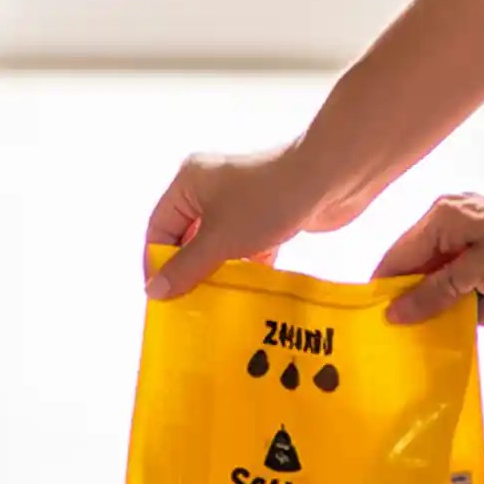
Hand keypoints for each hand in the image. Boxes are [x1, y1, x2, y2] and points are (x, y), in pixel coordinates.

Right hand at [144, 149, 347, 298]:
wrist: (330, 177)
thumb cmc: (265, 203)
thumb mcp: (218, 240)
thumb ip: (185, 268)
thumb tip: (153, 292)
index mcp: (188, 183)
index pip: (159, 228)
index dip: (157, 264)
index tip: (163, 298)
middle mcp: (209, 187)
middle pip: (187, 236)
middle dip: (189, 269)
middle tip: (188, 306)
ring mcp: (240, 198)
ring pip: (218, 242)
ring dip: (219, 270)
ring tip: (216, 304)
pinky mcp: (267, 211)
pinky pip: (245, 243)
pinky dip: (246, 264)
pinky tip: (248, 292)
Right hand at [374, 193, 483, 325]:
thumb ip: (437, 293)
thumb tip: (395, 313)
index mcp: (440, 222)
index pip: (394, 262)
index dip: (391, 296)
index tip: (395, 327)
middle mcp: (447, 227)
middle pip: (424, 280)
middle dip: (452, 306)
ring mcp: (468, 240)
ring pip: (453, 289)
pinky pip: (475, 285)